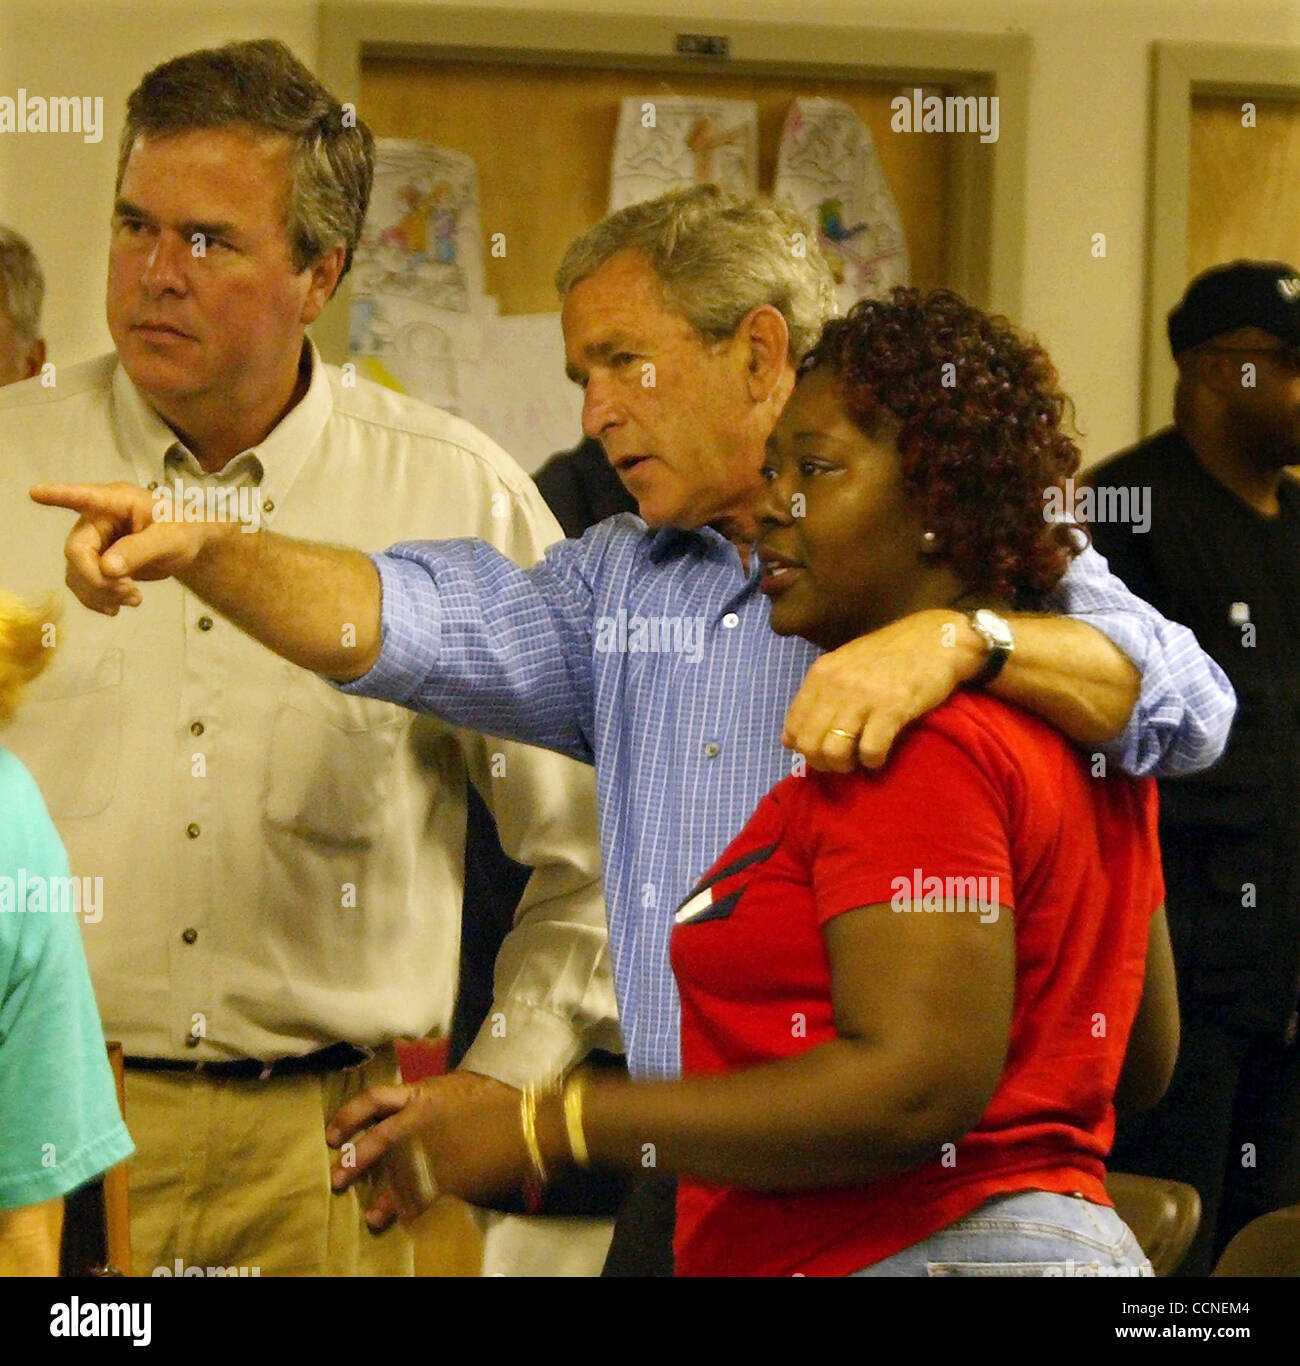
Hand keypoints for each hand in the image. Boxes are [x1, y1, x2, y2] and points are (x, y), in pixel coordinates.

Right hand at [29, 481, 225, 615]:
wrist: (189, 547)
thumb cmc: (182, 530)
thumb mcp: (170, 539)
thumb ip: (141, 550)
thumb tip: (107, 569)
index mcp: (116, 502)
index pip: (85, 497)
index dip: (59, 496)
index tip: (36, 492)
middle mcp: (97, 520)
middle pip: (77, 551)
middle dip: (97, 578)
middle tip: (129, 591)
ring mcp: (95, 543)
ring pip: (77, 573)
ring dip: (99, 592)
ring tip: (133, 599)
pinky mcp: (97, 564)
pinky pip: (84, 585)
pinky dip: (98, 600)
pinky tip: (117, 608)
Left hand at [326, 1070, 522, 1230]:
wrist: (527, 1120)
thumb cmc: (498, 1099)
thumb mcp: (459, 1087)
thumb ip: (432, 1098)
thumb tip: (417, 1104)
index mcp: (421, 1093)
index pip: (373, 1100)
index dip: (347, 1117)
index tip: (331, 1134)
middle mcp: (419, 1119)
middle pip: (375, 1141)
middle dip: (353, 1161)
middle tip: (336, 1179)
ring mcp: (431, 1149)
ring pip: (394, 1175)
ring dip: (381, 1197)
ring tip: (372, 1215)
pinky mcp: (447, 1177)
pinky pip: (420, 1196)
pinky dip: (411, 1209)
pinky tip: (405, 1220)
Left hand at [783, 609, 979, 771]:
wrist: (936, 638)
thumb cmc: (890, 654)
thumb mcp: (844, 666)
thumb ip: (818, 696)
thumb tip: (789, 739)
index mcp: (821, 674)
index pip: (793, 727)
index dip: (803, 748)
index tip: (822, 750)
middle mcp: (836, 685)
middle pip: (809, 744)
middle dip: (822, 762)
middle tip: (842, 761)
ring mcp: (863, 697)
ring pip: (833, 751)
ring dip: (845, 765)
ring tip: (858, 760)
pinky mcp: (892, 708)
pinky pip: (870, 751)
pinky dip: (872, 761)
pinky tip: (880, 755)